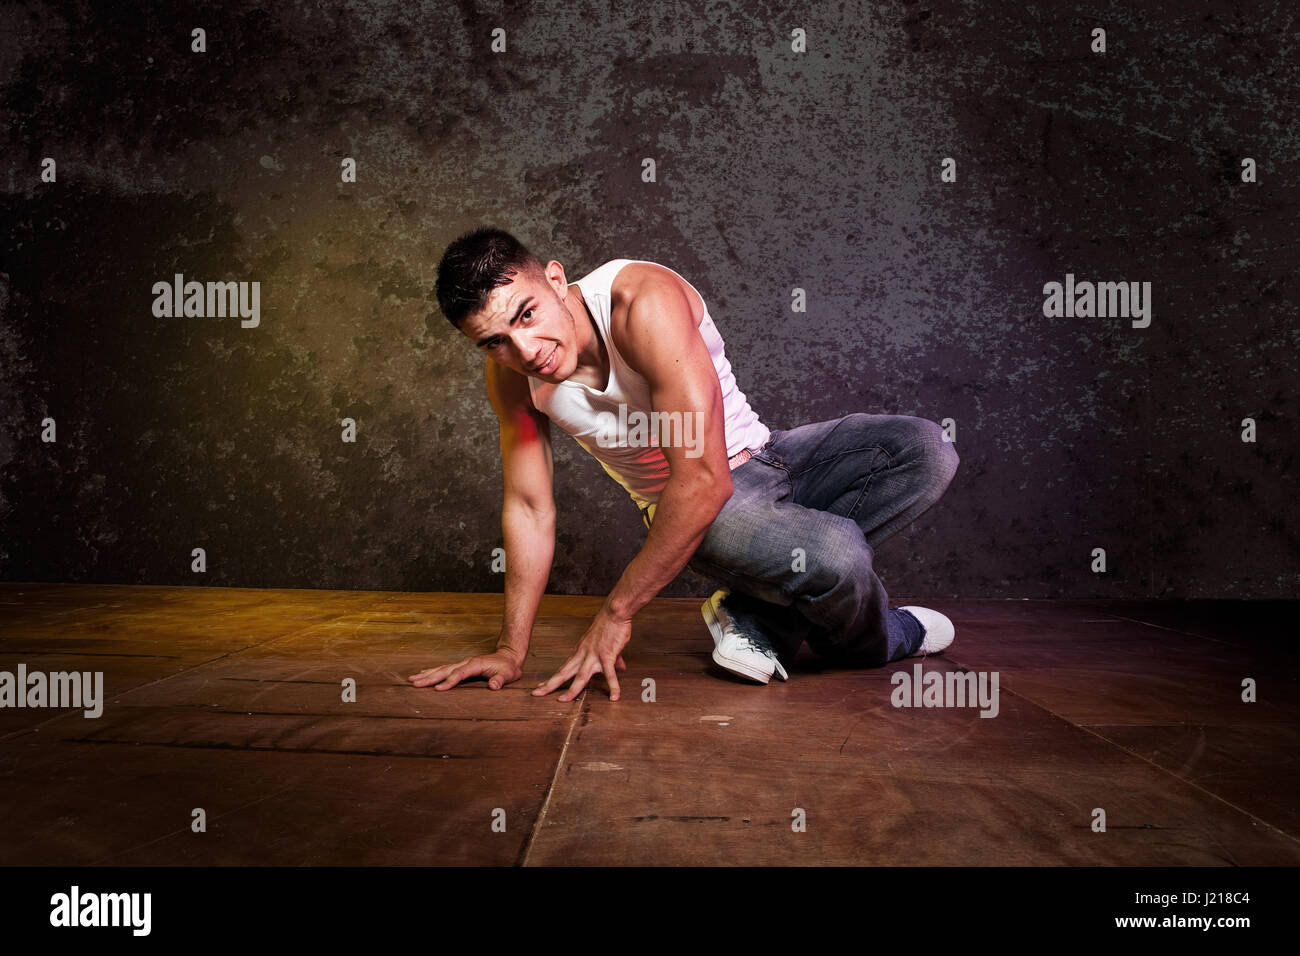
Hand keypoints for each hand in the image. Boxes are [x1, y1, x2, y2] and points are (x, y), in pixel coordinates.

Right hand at [408, 648, 523, 690]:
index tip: (438, 689)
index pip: (460, 674)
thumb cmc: (509, 667)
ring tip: (412, 679)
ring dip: (427, 674)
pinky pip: (444, 668)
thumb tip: (493, 686)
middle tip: (415, 684)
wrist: (509, 656)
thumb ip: (501, 680)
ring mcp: (463, 663)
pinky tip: (423, 673)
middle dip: (430, 677)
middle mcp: (466, 662)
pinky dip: (432, 671)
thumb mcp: (509, 675)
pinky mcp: (462, 666)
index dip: (449, 681)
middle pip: (445, 670)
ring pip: (442, 668)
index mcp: (475, 664)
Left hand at [532, 609, 629, 701]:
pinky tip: (614, 697)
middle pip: (563, 673)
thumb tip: (620, 668)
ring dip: (571, 690)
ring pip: (580, 677)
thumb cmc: (609, 626)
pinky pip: (610, 674)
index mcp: (579, 651)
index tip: (542, 686)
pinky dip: (613, 686)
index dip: (552, 678)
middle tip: (536, 694)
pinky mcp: (607, 656)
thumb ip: (612, 659)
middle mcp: (583, 655)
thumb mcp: (605, 644)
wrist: (613, 613)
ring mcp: (594, 656)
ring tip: (563, 701)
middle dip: (549, 685)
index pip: (563, 668)